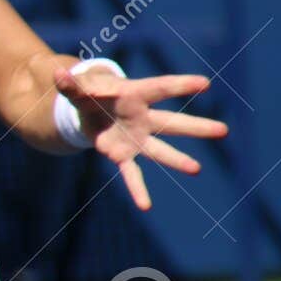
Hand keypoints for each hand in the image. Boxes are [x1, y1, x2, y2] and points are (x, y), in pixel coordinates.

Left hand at [53, 67, 228, 210]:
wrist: (89, 110)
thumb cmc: (90, 93)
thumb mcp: (78, 87)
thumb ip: (70, 84)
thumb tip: (57, 73)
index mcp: (134, 95)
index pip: (160, 88)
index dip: (180, 85)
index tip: (205, 84)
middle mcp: (142, 117)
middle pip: (171, 122)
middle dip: (195, 127)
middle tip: (223, 131)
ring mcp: (136, 137)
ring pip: (161, 149)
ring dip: (177, 159)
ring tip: (196, 169)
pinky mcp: (124, 155)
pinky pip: (132, 174)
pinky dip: (137, 189)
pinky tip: (145, 206)